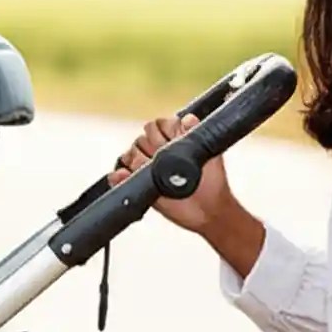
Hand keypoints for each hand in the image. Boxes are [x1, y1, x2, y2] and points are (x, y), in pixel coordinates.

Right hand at [107, 114, 234, 235]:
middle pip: (141, 139)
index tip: (170, 143)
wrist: (208, 212)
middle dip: (149, 149)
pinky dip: (118, 176)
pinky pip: (118, 176)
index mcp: (174, 139)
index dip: (161, 132)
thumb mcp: (208, 155)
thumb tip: (188, 118)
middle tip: (162, 162)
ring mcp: (146, 168)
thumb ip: (196, 135)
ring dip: (135, 162)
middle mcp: (158, 151)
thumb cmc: (213, 184)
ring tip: (149, 172)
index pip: (157, 125)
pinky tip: (125, 176)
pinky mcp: (138, 184)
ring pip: (129, 155)